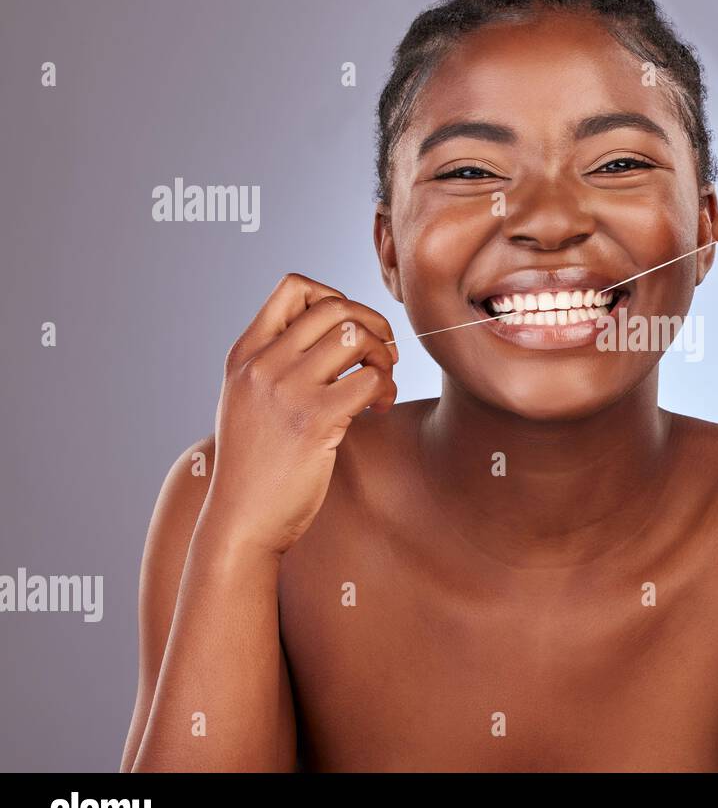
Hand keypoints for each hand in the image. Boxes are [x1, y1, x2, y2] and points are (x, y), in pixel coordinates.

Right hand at [204, 273, 399, 554]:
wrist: (242, 520)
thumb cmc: (257, 463)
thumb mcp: (249, 401)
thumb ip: (277, 363)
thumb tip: (338, 330)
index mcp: (245, 354)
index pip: (294, 288)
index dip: (336, 297)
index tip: (350, 331)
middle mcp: (262, 364)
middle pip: (336, 307)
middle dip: (374, 325)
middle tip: (385, 356)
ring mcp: (286, 390)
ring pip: (357, 337)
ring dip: (384, 357)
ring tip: (381, 386)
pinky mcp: (315, 420)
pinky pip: (370, 380)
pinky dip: (386, 390)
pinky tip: (378, 411)